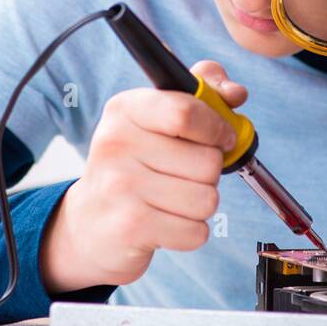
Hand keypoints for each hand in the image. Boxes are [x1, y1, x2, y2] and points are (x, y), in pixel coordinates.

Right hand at [39, 61, 246, 293]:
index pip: (187, 112)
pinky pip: (196, 231)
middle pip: (208, 161)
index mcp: (125, 109)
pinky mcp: (131, 227)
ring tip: (172, 200)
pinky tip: (166, 223)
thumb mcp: (155, 119)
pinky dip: (191, 233)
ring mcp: (120, 187)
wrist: (91, 223)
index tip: (221, 138)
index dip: (218, 128)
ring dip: (200, 204)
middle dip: (208, 174)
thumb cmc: (135, 165)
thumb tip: (236, 93)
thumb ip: (201, 94)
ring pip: (207, 199)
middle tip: (182, 176)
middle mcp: (116, 144)